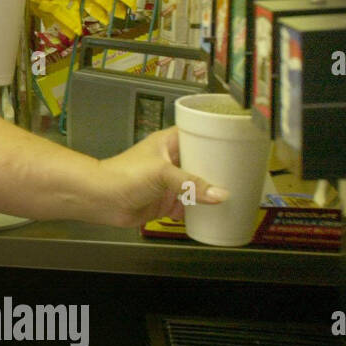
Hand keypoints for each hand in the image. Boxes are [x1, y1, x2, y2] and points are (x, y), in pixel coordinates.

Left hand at [95, 126, 228, 226]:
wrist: (100, 199)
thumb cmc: (124, 175)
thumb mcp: (162, 173)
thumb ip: (192, 184)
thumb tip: (221, 195)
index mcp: (168, 143)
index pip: (197, 134)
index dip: (216, 136)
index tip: (238, 142)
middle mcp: (171, 161)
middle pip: (201, 162)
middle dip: (219, 168)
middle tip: (246, 172)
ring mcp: (169, 183)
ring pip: (197, 185)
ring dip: (211, 190)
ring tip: (238, 192)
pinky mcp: (165, 202)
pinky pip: (188, 206)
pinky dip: (200, 210)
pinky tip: (217, 212)